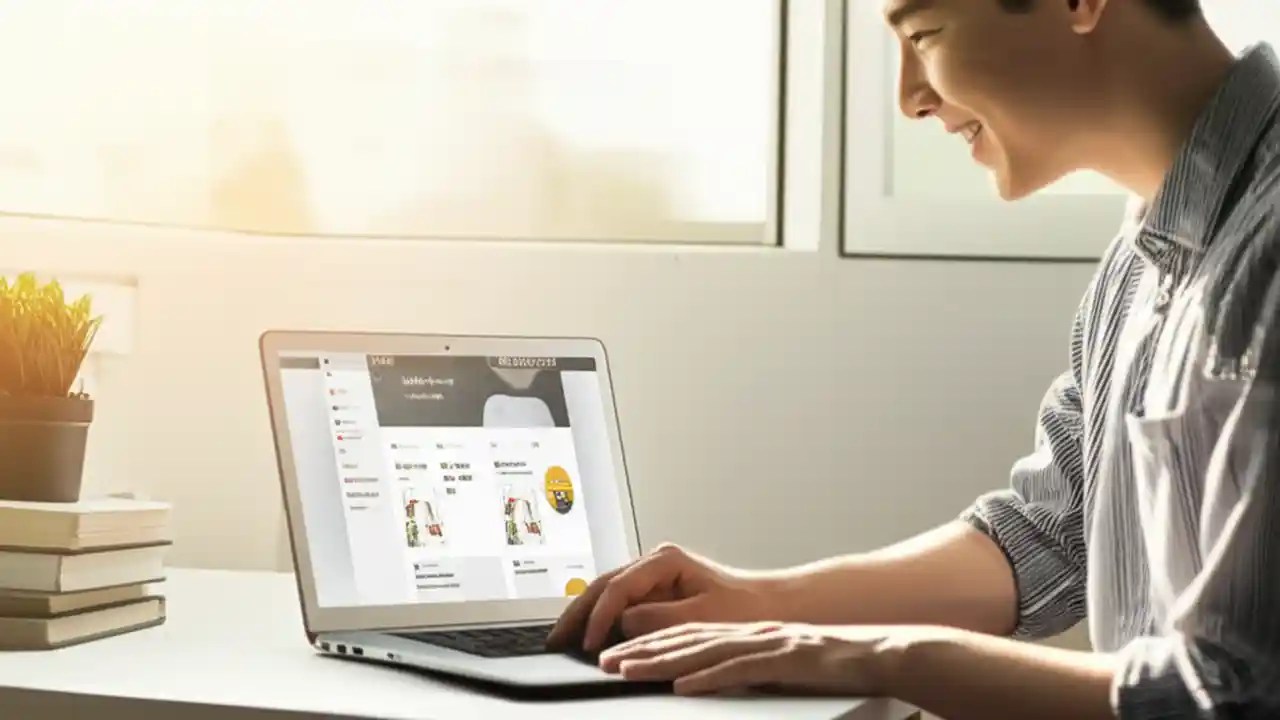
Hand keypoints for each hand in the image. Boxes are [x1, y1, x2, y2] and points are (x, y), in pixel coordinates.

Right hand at [546, 544, 776, 651]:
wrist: (769, 607)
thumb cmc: (744, 609)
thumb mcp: (702, 617)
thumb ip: (660, 618)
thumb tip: (622, 622)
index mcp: (665, 560)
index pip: (619, 587)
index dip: (599, 617)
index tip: (588, 643)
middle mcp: (655, 563)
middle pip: (603, 585)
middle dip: (578, 612)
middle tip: (555, 639)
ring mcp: (654, 576)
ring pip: (607, 593)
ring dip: (585, 615)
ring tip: (562, 638)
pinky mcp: (656, 591)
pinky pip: (621, 604)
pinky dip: (602, 619)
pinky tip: (588, 635)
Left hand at [595, 622, 914, 696]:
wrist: (878, 653)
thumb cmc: (831, 664)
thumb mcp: (779, 662)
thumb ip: (745, 666)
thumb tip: (706, 679)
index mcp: (746, 633)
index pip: (688, 635)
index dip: (649, 643)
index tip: (617, 653)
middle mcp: (750, 633)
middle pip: (685, 640)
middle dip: (642, 650)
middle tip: (605, 661)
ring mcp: (766, 645)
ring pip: (703, 652)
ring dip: (661, 662)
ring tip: (629, 670)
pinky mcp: (784, 661)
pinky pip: (739, 671)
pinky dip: (709, 678)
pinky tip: (685, 686)